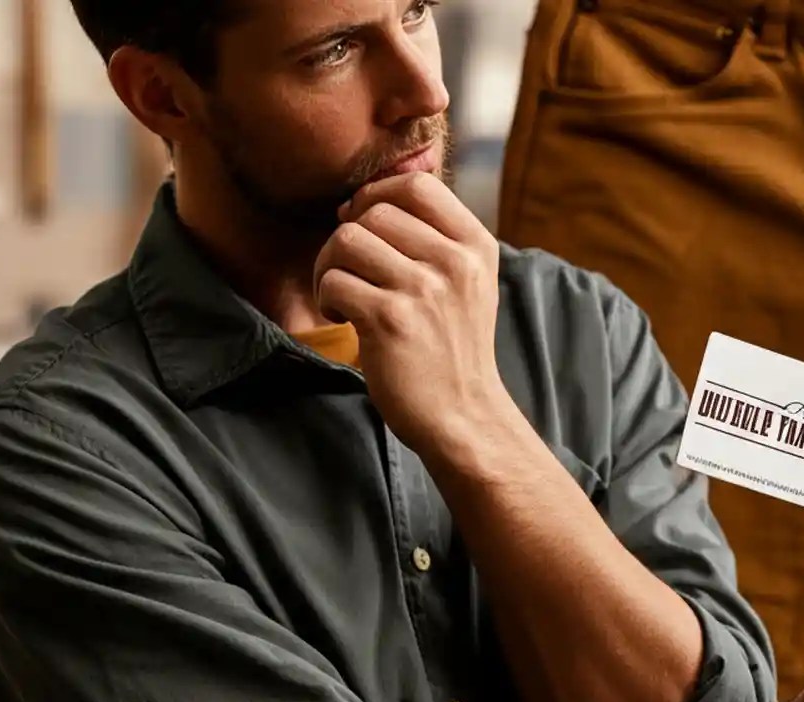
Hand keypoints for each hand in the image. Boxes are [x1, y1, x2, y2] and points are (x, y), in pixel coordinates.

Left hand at [314, 172, 515, 456]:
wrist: (463, 415)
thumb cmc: (453, 347)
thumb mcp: (468, 282)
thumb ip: (433, 237)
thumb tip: (360, 201)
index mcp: (477, 245)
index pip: (418, 185)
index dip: (378, 195)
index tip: (365, 224)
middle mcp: (455, 262)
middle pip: (374, 212)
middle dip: (348, 240)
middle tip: (351, 275)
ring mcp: (425, 289)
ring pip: (347, 241)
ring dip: (330, 268)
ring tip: (345, 298)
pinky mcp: (391, 320)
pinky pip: (334, 282)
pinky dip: (327, 300)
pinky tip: (344, 320)